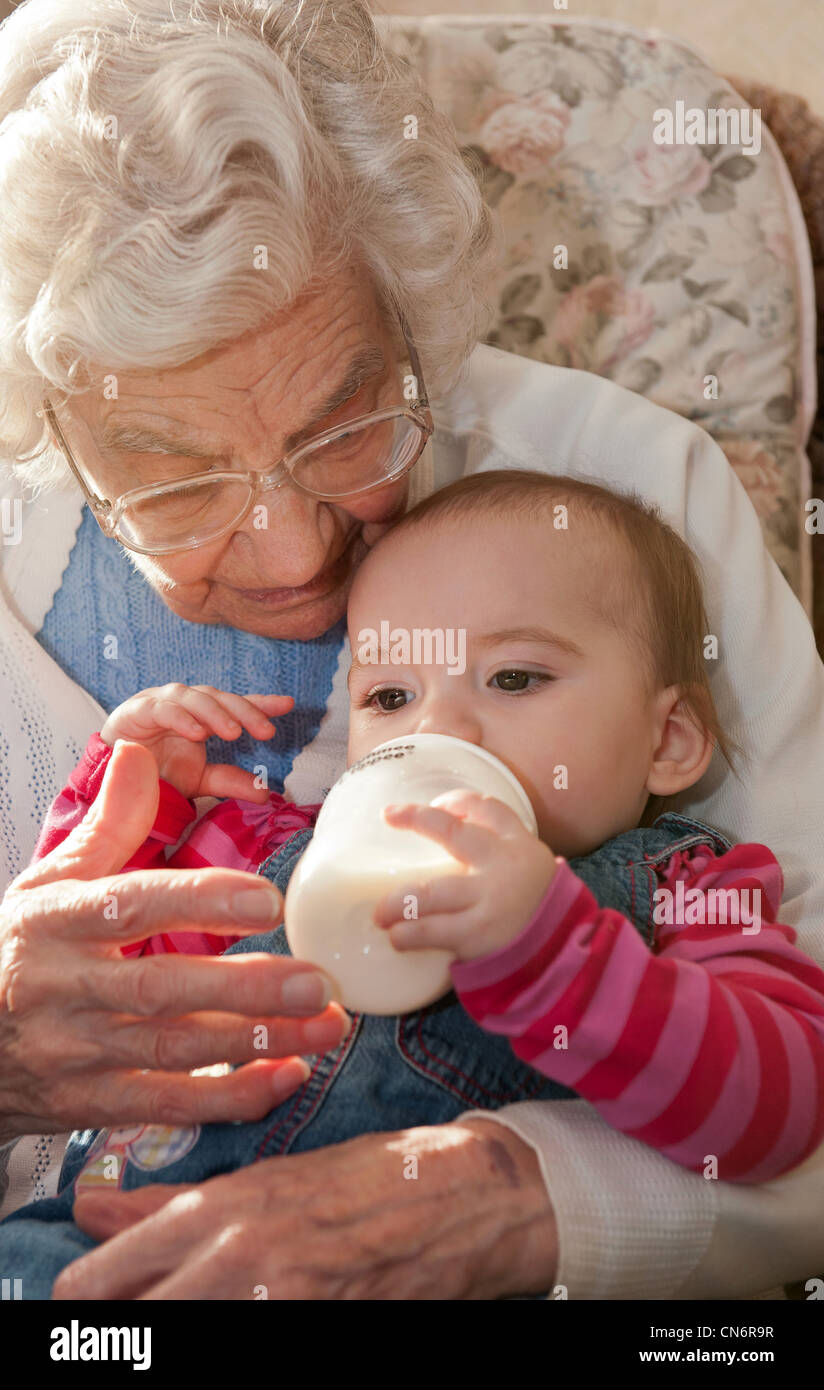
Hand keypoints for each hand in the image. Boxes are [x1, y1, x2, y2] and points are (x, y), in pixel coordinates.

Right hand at [0, 741, 347, 1142]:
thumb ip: (106, 825)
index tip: (266, 899)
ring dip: (257, 1041)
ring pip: (174, 1049)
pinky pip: (167, 1104)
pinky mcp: (91, 1105)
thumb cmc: (15, 953)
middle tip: (318, 980)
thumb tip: (137, 752)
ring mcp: (77, 1052)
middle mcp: (65, 988)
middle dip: (246, 987)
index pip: (131, 905)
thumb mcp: (47, 885)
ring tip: (327, 1025)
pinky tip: (288, 1075)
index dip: (199, 902)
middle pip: (161, 988)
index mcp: (57, 923)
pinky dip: (231, 1096)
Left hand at [52, 1118, 556, 1299]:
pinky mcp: (319, 1327)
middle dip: (121, 1327)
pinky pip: (248, 1347)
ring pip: (183, 1336)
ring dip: (176, 1330)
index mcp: (222, 1207)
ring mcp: (280, 1302)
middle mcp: (240, 1258)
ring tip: (195, 1306)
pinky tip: (246, 1312)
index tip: (81, 1305)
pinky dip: (233, 1335)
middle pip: (135, 1322)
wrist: (464, 1198)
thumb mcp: (267, 1176)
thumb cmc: (368, 1177)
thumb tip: (91, 1210)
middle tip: (126, 1321)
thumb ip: (170, 1205)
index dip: (85, 1298)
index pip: (109, 1276)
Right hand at [100, 683, 294, 800]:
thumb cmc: (156, 773)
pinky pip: (162, 709)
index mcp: (203, 715)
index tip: (288, 705)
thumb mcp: (198, 780)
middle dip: (244, 711)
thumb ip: (229, 781)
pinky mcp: (136, 710)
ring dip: (214, 713)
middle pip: (219, 698)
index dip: (261, 703)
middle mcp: (184, 703)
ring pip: (193, 697)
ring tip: (232, 733)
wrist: (109, 783)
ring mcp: (160, 702)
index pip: (236, 705)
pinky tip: (196, 732)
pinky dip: (180, 718)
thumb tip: (264, 793)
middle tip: (264, 730)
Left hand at [374, 791, 556, 961]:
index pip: (487, 807)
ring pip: (430, 893)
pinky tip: (397, 938)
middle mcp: (503, 865)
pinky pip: (431, 931)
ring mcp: (488, 900)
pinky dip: (408, 935)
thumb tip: (451, 837)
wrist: (562, 955)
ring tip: (381, 914)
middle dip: (418, 818)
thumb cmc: (538, 911)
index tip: (430, 804)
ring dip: (397, 902)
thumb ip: (497, 855)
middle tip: (389, 815)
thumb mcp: (530, 871)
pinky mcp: (477, 934)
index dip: (456, 800)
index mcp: (518, 846)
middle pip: (452, 832)